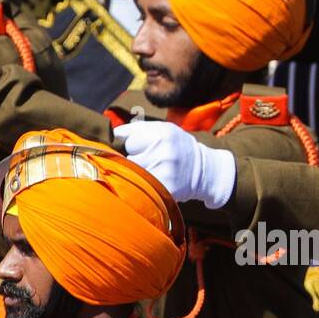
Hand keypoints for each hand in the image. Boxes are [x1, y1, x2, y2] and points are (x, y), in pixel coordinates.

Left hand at [116, 120, 236, 208]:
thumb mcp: (164, 129)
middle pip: (128, 158)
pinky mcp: (167, 188)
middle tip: (149, 161)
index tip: (140, 148)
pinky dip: (145, 187)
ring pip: (134, 174)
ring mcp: (165, 171)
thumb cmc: (179, 147)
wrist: (205, 170)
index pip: (127, 139)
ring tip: (153, 171)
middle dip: (135, 160)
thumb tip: (113, 134)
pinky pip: (143, 188)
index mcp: (161, 133)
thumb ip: (138, 129)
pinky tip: (155, 183)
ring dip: (138, 175)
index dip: (132, 145)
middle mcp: (163, 151)